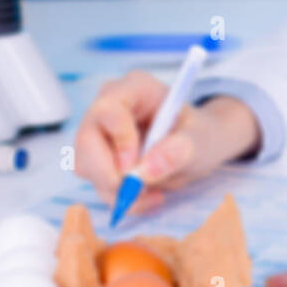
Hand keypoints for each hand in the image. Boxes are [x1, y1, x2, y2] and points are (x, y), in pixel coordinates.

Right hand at [74, 71, 261, 217]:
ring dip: (117, 190)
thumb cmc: (200, 134)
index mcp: (135, 88)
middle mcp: (110, 106)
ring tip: (154, 193)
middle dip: (108, 173)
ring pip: (86, 166)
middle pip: (86, 140)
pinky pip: (97, 183)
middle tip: (138, 191)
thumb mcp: (201, 141)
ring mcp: (100, 132)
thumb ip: (180, 150)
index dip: (118, 140)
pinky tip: (149, 196)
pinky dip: (120, 198)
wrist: (199, 147)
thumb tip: (144, 171)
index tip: (135, 166)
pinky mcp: (98, 158)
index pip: (108, 109)